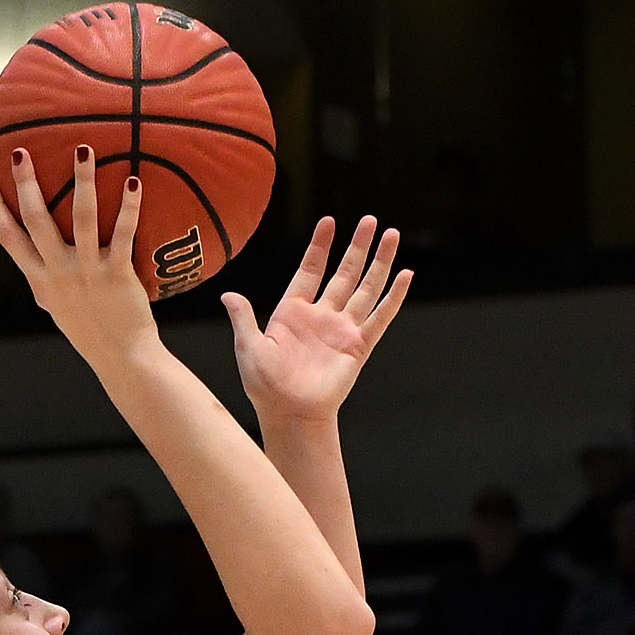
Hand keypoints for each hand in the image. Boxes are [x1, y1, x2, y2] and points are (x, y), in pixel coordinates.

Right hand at [0, 147, 158, 370]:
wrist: (123, 361)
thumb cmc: (93, 333)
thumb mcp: (60, 309)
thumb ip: (48, 284)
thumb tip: (40, 268)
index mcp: (41, 281)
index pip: (9, 241)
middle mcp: (59, 274)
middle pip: (36, 220)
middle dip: (25, 184)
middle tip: (20, 151)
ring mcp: (87, 273)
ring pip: (82, 218)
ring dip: (82, 180)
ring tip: (84, 148)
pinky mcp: (117, 275)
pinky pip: (123, 233)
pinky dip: (129, 207)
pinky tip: (133, 180)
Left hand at [221, 216, 411, 426]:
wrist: (290, 415)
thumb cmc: (265, 387)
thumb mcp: (249, 347)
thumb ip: (243, 318)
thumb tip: (227, 294)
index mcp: (293, 312)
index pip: (310, 270)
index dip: (320, 246)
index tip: (328, 222)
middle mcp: (321, 317)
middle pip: (344, 273)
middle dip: (357, 246)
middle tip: (369, 219)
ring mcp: (342, 330)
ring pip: (366, 288)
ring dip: (380, 262)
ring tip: (392, 235)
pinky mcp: (358, 346)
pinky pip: (380, 317)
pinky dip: (394, 297)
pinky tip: (406, 276)